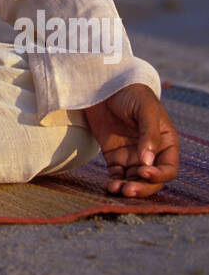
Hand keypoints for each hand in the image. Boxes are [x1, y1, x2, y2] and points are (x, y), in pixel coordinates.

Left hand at [84, 83, 179, 197]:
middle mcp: (152, 153)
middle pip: (151, 180)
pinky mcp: (115, 157)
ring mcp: (132, 156)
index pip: (168, 168)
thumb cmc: (131, 92)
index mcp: (166, 142)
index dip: (159, 175)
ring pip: (134, 180)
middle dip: (141, 187)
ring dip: (126, 188)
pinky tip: (108, 186)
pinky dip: (113, 183)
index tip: (144, 172)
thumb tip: (148, 161)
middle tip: (127, 190)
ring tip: (115, 189)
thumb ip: (149, 134)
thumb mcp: (145, 108)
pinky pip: (116, 175)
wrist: (104, 84)